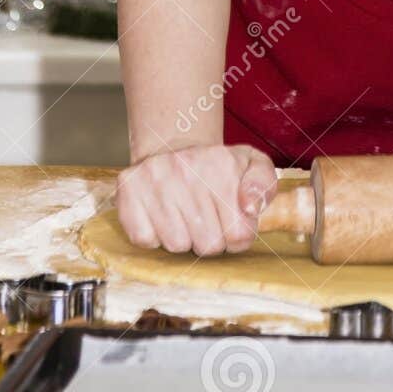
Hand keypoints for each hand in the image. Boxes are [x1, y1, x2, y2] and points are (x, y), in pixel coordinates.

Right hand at [116, 144, 277, 256]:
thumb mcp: (252, 164)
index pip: (239, 235)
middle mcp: (186, 168)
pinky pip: (145, 240)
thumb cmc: (216, 166)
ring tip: (184, 216)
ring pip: (177, 245)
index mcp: (222, 165)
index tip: (231, 221)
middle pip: (208, 245)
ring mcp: (154, 179)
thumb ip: (264, 185)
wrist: (173, 146)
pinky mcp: (128, 192)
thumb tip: (251, 208)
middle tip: (206, 218)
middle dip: (211, 239)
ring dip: (183, 238)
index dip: (237, 236)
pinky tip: (161, 217)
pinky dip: (154, 237)